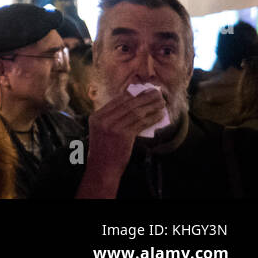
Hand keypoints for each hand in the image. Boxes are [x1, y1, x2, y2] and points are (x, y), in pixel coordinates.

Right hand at [77, 80, 170, 197]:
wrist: (102, 167)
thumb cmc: (104, 149)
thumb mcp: (101, 130)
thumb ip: (111, 118)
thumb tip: (131, 106)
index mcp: (96, 116)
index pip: (116, 101)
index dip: (132, 94)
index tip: (143, 90)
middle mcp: (103, 119)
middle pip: (127, 104)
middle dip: (144, 97)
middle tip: (156, 92)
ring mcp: (113, 127)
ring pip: (135, 112)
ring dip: (151, 106)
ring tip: (161, 102)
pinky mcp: (123, 135)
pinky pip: (140, 123)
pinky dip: (152, 118)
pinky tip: (159, 115)